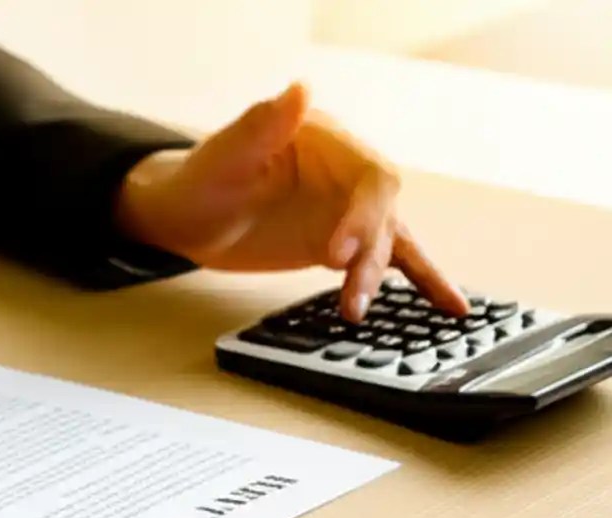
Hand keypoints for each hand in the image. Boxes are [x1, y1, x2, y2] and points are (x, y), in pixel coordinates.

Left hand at [116, 82, 469, 322]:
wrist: (186, 216)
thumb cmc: (199, 180)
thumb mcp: (223, 156)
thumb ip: (261, 126)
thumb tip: (299, 90)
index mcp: (327, 141)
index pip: (370, 176)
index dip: (364, 215)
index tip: (337, 252)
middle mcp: (346, 171)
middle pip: (383, 213)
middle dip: (370, 254)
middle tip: (348, 292)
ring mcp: (347, 209)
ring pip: (388, 240)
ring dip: (384, 275)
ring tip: (380, 309)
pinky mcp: (342, 241)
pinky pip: (389, 258)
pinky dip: (422, 281)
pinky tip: (451, 307)